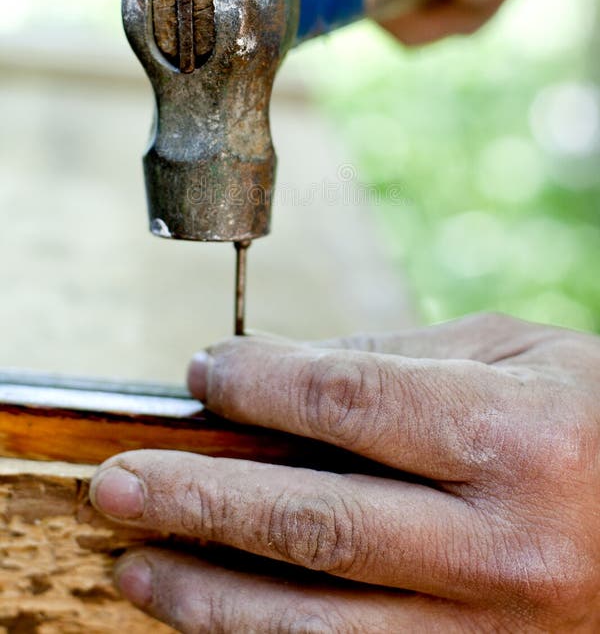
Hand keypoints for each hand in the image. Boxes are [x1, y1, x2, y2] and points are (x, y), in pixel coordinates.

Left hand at [91, 313, 599, 631]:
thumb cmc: (595, 416)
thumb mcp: (518, 354)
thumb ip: (401, 358)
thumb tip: (288, 367)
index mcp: (514, 437)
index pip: (350, 401)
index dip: (261, 383)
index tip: (204, 372)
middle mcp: (505, 543)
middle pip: (315, 522)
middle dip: (199, 499)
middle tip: (118, 483)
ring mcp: (497, 630)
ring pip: (319, 625)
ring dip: (210, 594)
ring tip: (136, 564)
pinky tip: (217, 616)